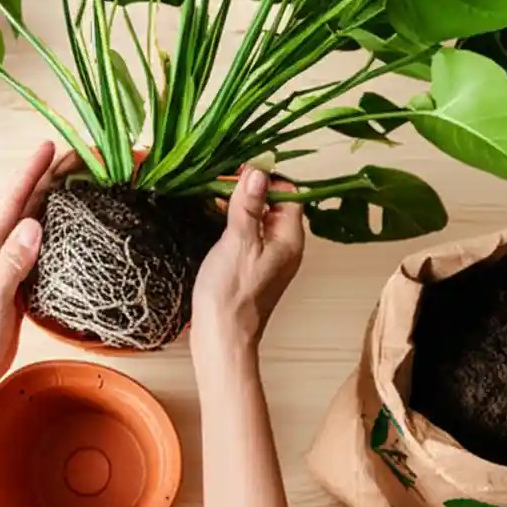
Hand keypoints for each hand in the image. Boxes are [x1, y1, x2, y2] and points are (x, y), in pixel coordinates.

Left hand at [0, 142, 65, 394]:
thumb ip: (9, 265)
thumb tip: (32, 225)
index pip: (9, 204)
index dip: (30, 173)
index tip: (49, 148)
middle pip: (23, 206)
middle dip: (47, 178)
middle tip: (77, 157)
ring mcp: (4, 267)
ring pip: (32, 224)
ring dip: (53, 200)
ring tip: (78, 180)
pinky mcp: (16, 284)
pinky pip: (39, 249)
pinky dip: (55, 231)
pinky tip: (70, 225)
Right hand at [192, 169, 304, 354]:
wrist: (222, 337)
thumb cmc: (231, 292)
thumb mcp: (238, 241)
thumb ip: (248, 205)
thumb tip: (258, 171)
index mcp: (290, 239)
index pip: (290, 194)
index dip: (268, 178)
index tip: (241, 169)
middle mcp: (286, 248)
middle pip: (275, 206)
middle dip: (252, 189)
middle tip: (224, 180)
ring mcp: (270, 259)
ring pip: (260, 220)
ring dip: (241, 206)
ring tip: (216, 195)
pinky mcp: (253, 269)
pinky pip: (250, 236)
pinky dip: (235, 223)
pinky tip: (215, 219)